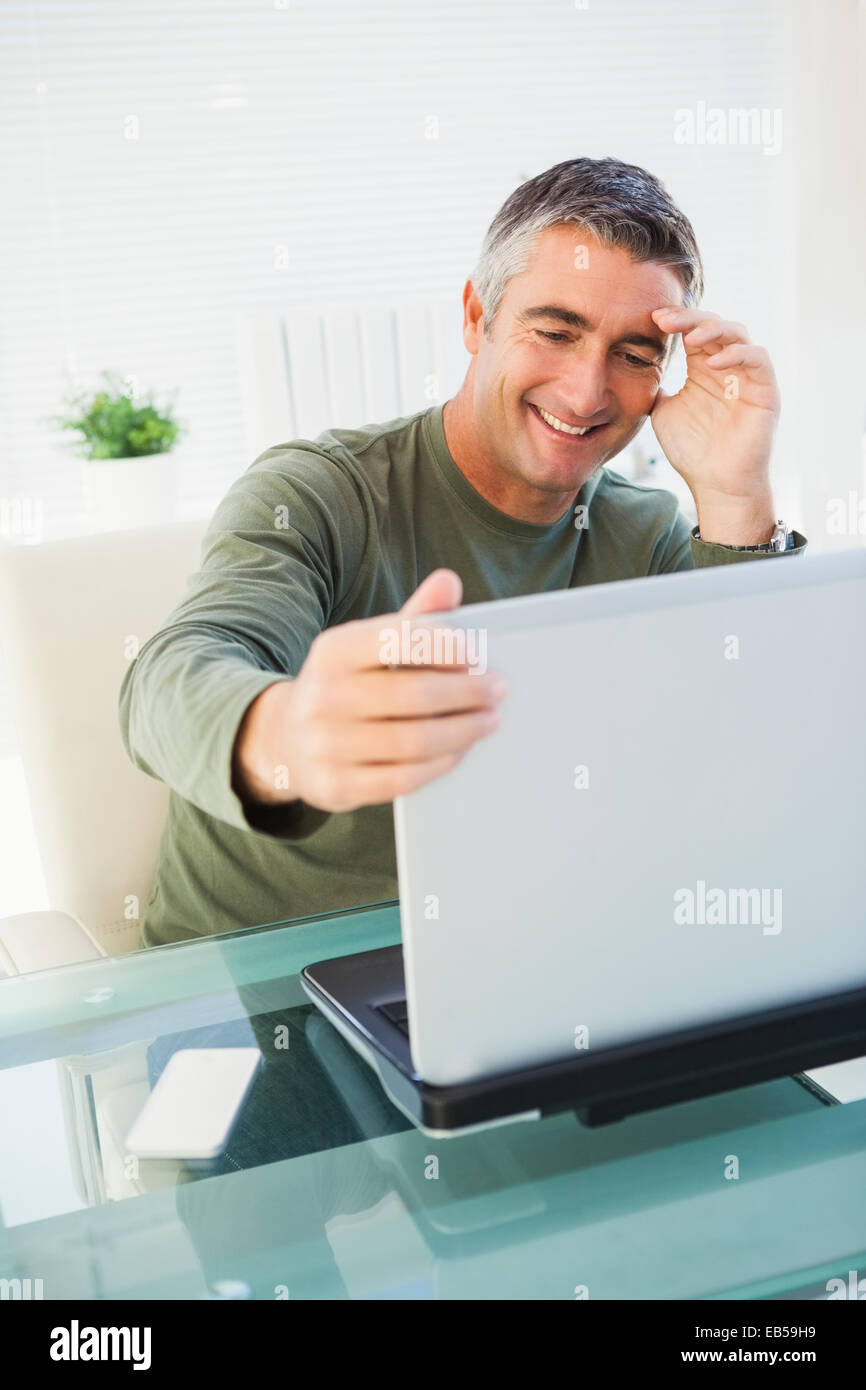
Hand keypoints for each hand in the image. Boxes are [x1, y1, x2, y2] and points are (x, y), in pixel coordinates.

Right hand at [231, 570, 505, 813]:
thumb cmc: (346, 684)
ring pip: (413, 741)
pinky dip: (440, 764)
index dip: (444, 647)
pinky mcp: (335, 784)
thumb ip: (413, 619)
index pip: (398, 640)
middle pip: (414, 695)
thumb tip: (449, 582)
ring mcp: (326, 744)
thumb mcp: (368, 646)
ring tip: (488, 720)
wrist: (286, 737)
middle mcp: (324, 695)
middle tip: (497, 690)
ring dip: (462, 731)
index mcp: (334, 650)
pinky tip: (460, 750)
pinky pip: (402, 778)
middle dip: (466, 693)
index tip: (476, 655)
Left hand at [649, 307, 780, 542]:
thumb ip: (655, 388)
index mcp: (703, 368)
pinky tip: (711, 364)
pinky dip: (736, 355)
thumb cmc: (692, 451)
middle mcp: (727, 366)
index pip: (693, 331)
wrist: (715, 484)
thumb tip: (639, 367)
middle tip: (665, 320)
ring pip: (738, 333)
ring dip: (713, 330)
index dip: (676, 320)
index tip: (652, 319)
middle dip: (689, 318)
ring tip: (689, 339)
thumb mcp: (663, 412)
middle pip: (714, 325)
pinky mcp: (766, 390)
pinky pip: (757, 359)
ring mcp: (748, 376)